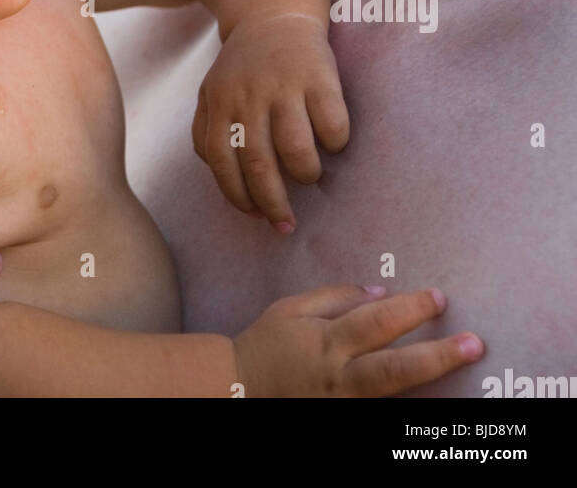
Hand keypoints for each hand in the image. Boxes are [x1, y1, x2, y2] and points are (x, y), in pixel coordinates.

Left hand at [192, 14, 348, 228]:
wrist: (273, 15)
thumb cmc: (244, 67)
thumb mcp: (212, 91)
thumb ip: (206, 131)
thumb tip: (223, 180)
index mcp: (219, 102)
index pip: (221, 162)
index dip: (238, 197)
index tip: (256, 217)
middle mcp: (248, 95)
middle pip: (259, 165)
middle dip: (274, 205)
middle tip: (286, 225)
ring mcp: (284, 85)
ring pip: (296, 151)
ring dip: (306, 174)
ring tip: (309, 175)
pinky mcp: (319, 76)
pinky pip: (332, 126)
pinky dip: (335, 143)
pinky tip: (332, 141)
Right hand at [233, 284, 484, 396]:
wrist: (238, 391)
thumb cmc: (267, 345)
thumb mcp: (292, 309)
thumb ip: (336, 298)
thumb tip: (381, 292)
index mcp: (327, 343)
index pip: (375, 322)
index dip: (409, 310)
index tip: (439, 298)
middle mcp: (339, 378)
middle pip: (394, 368)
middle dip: (436, 356)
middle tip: (474, 343)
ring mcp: (344, 406)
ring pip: (392, 396)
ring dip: (430, 382)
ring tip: (463, 367)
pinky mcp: (345, 420)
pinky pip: (380, 411)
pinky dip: (407, 405)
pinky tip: (436, 399)